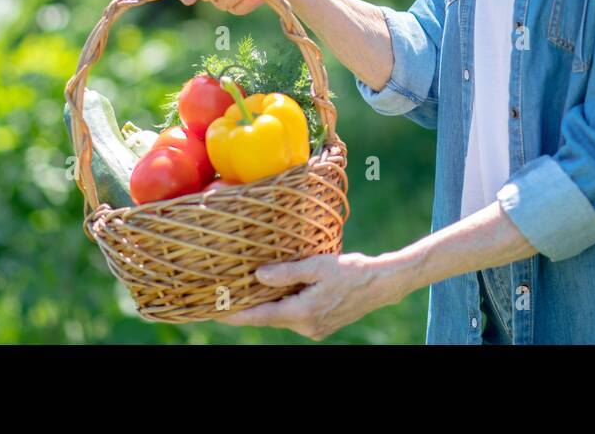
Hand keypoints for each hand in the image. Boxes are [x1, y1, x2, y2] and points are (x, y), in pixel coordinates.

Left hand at [213, 252, 405, 339]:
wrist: (381, 284)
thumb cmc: (351, 270)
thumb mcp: (318, 266)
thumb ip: (287, 273)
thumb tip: (258, 275)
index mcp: (302, 313)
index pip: (260, 316)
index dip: (235, 314)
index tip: (213, 311)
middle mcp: (306, 326)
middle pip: (269, 316)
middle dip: (249, 306)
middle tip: (226, 295)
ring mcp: (314, 329)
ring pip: (282, 315)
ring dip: (269, 303)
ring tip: (249, 288)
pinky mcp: (321, 325)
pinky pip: (295, 315)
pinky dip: (285, 304)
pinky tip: (280, 290)